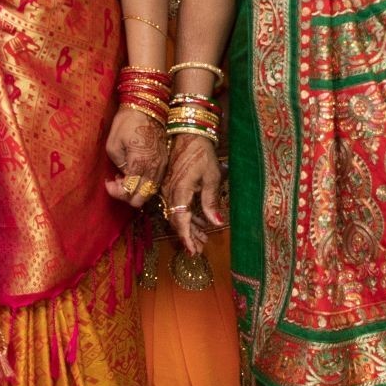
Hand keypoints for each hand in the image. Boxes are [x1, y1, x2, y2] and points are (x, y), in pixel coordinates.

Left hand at [106, 104, 168, 206]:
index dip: (115, 192)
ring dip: (135, 190)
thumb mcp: (113, 145)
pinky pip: (154, 182)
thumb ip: (119, 165)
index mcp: (140, 164)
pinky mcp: (164, 162)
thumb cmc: (126, 123)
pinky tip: (134, 172)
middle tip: (116, 183)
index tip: (108, 182)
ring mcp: (161, 166)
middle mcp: (154, 169)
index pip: (129, 192)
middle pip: (141, 198)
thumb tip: (123, 176)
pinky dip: (143, 183)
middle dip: (126, 195)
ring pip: (149, 192)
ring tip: (124, 177)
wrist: (147, 108)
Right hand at [162, 135, 226, 257]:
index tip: (193, 251)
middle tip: (199, 249)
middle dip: (189, 236)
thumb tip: (216, 223)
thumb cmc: (202, 153)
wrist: (188, 133)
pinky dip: (188, 215)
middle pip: (177, 220)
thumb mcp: (211, 177)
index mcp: (179, 192)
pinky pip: (178, 205)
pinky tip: (200, 221)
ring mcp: (168, 189)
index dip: (187, 237)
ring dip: (190, 227)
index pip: (181, 221)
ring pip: (177, 214)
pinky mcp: (171, 185)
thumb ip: (211, 201)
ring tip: (202, 239)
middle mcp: (170, 193)